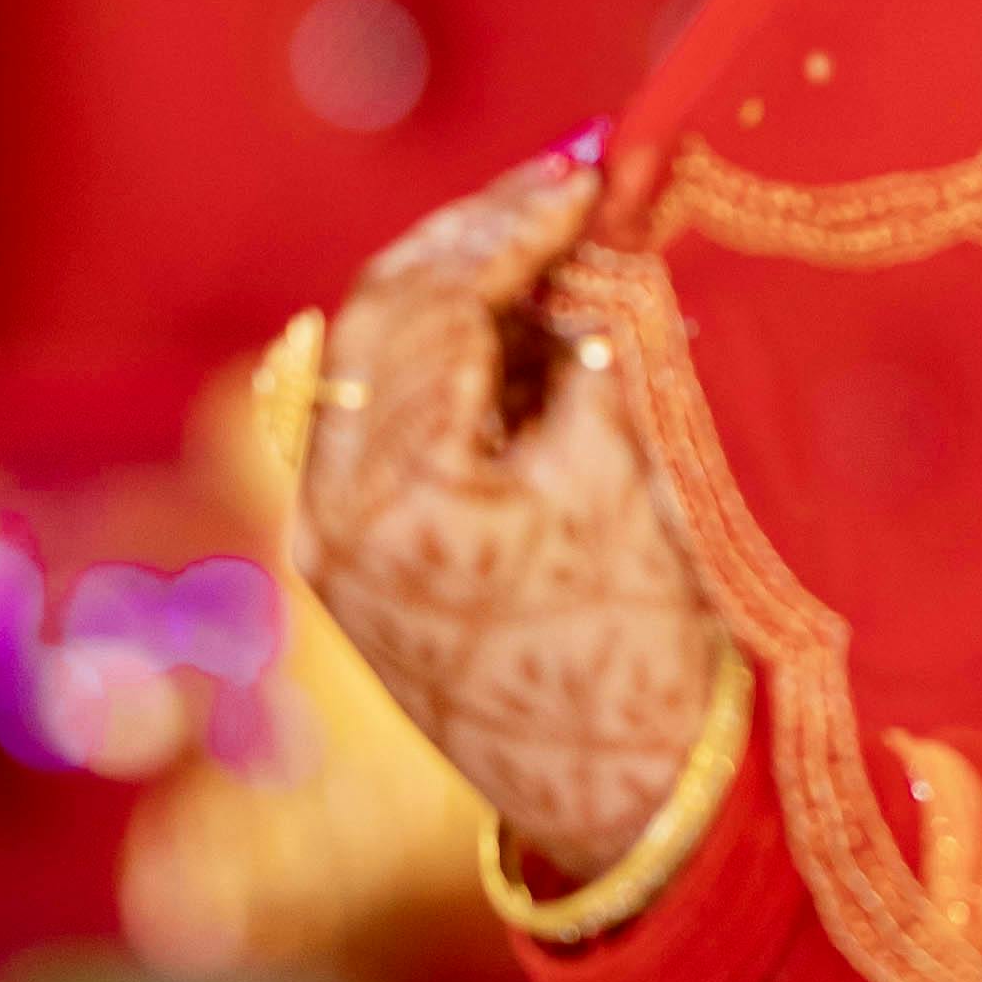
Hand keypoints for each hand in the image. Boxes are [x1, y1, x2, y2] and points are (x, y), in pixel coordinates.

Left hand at [289, 157, 729, 887]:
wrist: (639, 810)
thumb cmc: (651, 647)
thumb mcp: (638, 469)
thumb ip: (606, 334)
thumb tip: (612, 212)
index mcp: (390, 501)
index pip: (430, 306)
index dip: (516, 223)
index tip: (596, 171)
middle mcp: (330, 520)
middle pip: (381, 324)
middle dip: (479, 243)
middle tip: (573, 186)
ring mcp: (334, 546)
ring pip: (378, 367)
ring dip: (467, 296)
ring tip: (566, 249)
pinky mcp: (361, 565)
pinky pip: (390, 423)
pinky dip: (457, 366)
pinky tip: (534, 336)